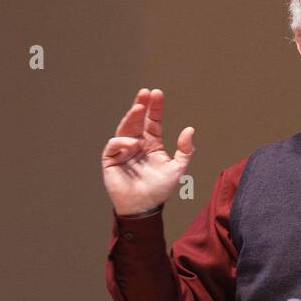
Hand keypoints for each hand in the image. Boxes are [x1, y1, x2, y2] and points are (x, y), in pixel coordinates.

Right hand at [101, 88, 194, 215]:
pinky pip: (114, 145)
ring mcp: (123, 151)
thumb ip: (185, 151)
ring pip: (124, 128)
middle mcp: (137, 144)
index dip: (155, 108)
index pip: (153, 122)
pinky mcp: (111, 160)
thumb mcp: (177, 169)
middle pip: (137, 120)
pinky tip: (132, 144)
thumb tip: (189, 129)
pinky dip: (122, 141)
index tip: (157, 93)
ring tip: (138, 107)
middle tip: (145, 92)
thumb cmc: (160, 190)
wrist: (144, 207)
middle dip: (140, 105)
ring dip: (131, 117)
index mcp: (152, 144)